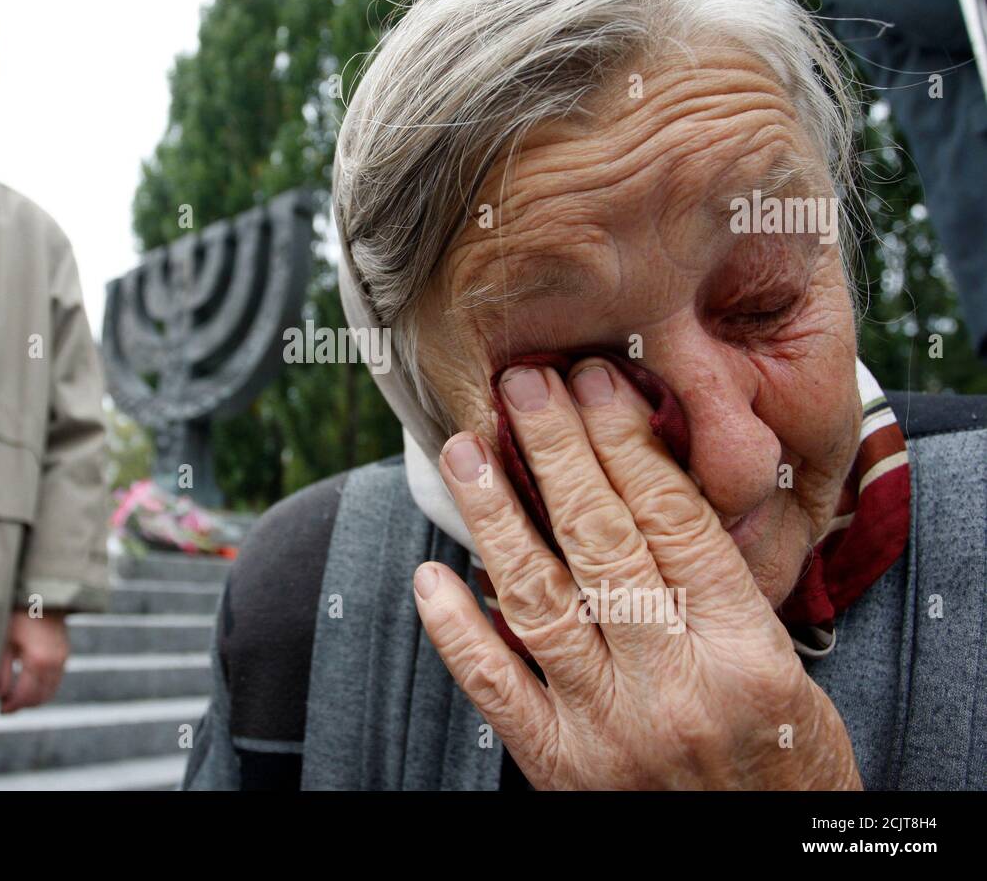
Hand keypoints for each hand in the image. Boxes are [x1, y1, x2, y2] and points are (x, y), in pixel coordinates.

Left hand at [0, 609, 69, 713]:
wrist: (41, 592)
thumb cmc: (17, 614)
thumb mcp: (3, 642)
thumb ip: (0, 672)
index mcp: (38, 661)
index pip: (26, 696)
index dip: (11, 706)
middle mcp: (55, 662)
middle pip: (40, 698)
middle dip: (22, 706)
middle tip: (4, 706)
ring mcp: (63, 658)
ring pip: (50, 691)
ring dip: (33, 699)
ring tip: (14, 697)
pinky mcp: (65, 653)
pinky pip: (56, 680)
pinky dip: (43, 688)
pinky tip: (27, 683)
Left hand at [413, 358, 860, 789]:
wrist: (761, 867)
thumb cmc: (784, 770)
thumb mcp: (785, 671)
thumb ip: (720, 591)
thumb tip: (653, 491)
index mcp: (742, 652)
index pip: (673, 519)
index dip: (626, 440)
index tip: (596, 385)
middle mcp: (671, 685)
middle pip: (601, 539)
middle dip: (556, 449)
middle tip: (524, 387)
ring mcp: (606, 728)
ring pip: (537, 597)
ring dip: (496, 516)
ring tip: (467, 453)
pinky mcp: (558, 768)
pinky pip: (495, 687)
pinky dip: (456, 630)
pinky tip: (431, 576)